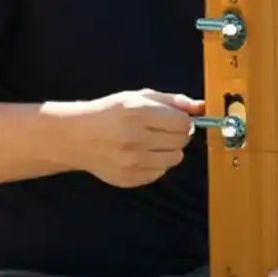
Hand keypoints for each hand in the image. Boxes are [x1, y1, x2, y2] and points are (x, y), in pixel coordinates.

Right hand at [74, 89, 204, 187]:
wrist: (76, 137)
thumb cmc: (109, 114)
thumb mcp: (137, 97)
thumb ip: (171, 101)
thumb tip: (200, 107)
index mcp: (137, 113)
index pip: (183, 123)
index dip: (183, 121)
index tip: (174, 120)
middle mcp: (135, 139)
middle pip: (181, 141)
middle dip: (177, 135)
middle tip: (160, 130)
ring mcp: (133, 162)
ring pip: (175, 159)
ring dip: (169, 150)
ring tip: (150, 142)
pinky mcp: (130, 179)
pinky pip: (160, 172)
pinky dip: (156, 164)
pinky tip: (140, 155)